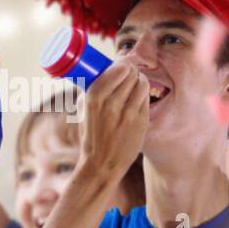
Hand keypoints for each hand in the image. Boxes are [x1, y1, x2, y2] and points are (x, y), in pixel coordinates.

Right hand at [78, 60, 148, 183]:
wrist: (101, 163)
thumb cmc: (91, 135)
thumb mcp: (83, 111)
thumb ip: (92, 91)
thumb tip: (103, 71)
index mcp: (93, 98)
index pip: (117, 68)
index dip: (122, 64)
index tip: (121, 66)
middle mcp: (110, 103)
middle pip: (131, 73)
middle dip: (131, 71)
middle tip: (128, 75)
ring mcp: (127, 112)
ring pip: (141, 82)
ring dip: (138, 81)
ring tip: (132, 87)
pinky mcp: (140, 120)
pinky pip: (146, 96)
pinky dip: (142, 94)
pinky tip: (136, 99)